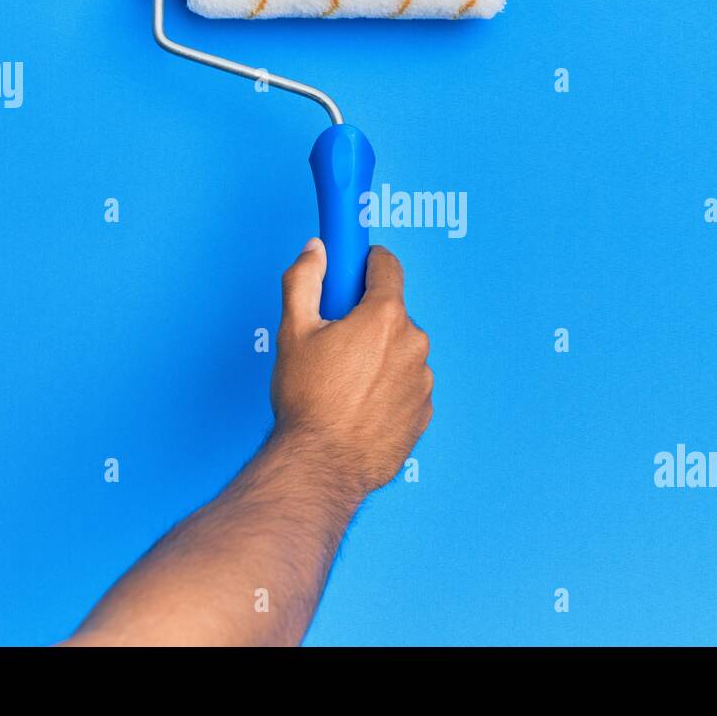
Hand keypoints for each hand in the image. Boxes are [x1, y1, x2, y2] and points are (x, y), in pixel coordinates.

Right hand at [270, 239, 432, 498]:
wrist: (321, 465)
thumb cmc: (308, 400)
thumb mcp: (293, 331)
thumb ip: (304, 280)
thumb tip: (316, 251)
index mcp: (385, 317)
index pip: (387, 267)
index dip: (366, 262)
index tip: (354, 267)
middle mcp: (414, 344)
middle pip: (391, 313)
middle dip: (365, 320)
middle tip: (333, 343)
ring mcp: (422, 380)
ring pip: (399, 352)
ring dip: (378, 356)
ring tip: (343, 383)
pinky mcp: (423, 412)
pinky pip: (406, 385)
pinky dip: (387, 388)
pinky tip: (358, 405)